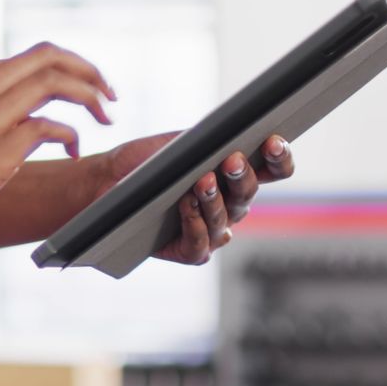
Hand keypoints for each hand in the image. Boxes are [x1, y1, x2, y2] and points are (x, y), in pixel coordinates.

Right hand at [0, 42, 116, 244]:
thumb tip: (0, 123)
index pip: (30, 57)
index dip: (69, 67)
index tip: (86, 85)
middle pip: (50, 57)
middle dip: (91, 72)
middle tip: (109, 97)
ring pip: (54, 82)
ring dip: (90, 95)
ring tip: (104, 116)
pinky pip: (48, 128)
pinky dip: (70, 136)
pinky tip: (72, 151)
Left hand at [94, 132, 294, 264]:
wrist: (106, 182)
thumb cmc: (145, 162)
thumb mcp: (177, 143)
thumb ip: (207, 140)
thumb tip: (232, 134)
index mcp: (233, 177)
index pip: (272, 171)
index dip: (281, 159)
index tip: (275, 142)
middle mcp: (228, 206)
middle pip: (249, 194)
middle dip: (243, 176)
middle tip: (232, 160)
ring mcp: (210, 231)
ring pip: (225, 219)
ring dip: (214, 199)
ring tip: (201, 182)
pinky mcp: (187, 251)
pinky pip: (200, 245)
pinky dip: (194, 225)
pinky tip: (185, 207)